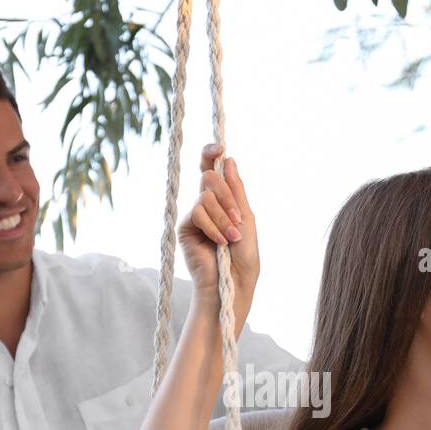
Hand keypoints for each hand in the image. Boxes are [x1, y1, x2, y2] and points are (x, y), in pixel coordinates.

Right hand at [177, 143, 258, 324]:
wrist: (231, 283)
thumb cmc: (243, 256)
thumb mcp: (246, 218)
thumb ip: (236, 190)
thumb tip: (228, 158)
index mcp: (222, 200)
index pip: (212, 170)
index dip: (211, 153)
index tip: (219, 146)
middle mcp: (206, 205)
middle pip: (209, 177)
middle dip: (227, 196)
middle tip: (238, 220)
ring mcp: (194, 215)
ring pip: (205, 196)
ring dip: (223, 217)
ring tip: (231, 238)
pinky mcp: (185, 227)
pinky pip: (197, 212)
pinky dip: (213, 226)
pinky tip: (220, 242)